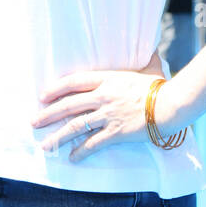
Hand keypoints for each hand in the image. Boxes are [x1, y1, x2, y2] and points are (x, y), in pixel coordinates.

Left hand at [30, 49, 182, 161]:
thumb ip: (144, 60)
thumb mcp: (149, 67)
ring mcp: (108, 115)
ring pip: (75, 126)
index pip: (74, 82)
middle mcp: (103, 96)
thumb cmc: (161, 85)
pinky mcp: (116, 132)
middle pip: (68, 105)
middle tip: (34, 122)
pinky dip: (81, 152)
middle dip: (48, 114)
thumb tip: (150, 49)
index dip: (55, 89)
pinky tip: (72, 157)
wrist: (171, 103)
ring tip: (45, 145)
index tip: (42, 96)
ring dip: (58, 137)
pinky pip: (93, 143)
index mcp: (107, 79)